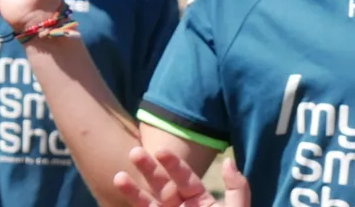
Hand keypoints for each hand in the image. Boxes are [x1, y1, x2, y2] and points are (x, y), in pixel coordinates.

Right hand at [114, 148, 248, 206]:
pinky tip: (121, 193)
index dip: (173, 164)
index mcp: (201, 200)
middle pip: (162, 184)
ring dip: (133, 190)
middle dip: (148, 168)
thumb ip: (236, 189)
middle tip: (135, 152)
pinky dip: (132, 203)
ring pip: (147, 202)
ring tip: (118, 177)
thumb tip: (229, 160)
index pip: (185, 177)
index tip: (160, 152)